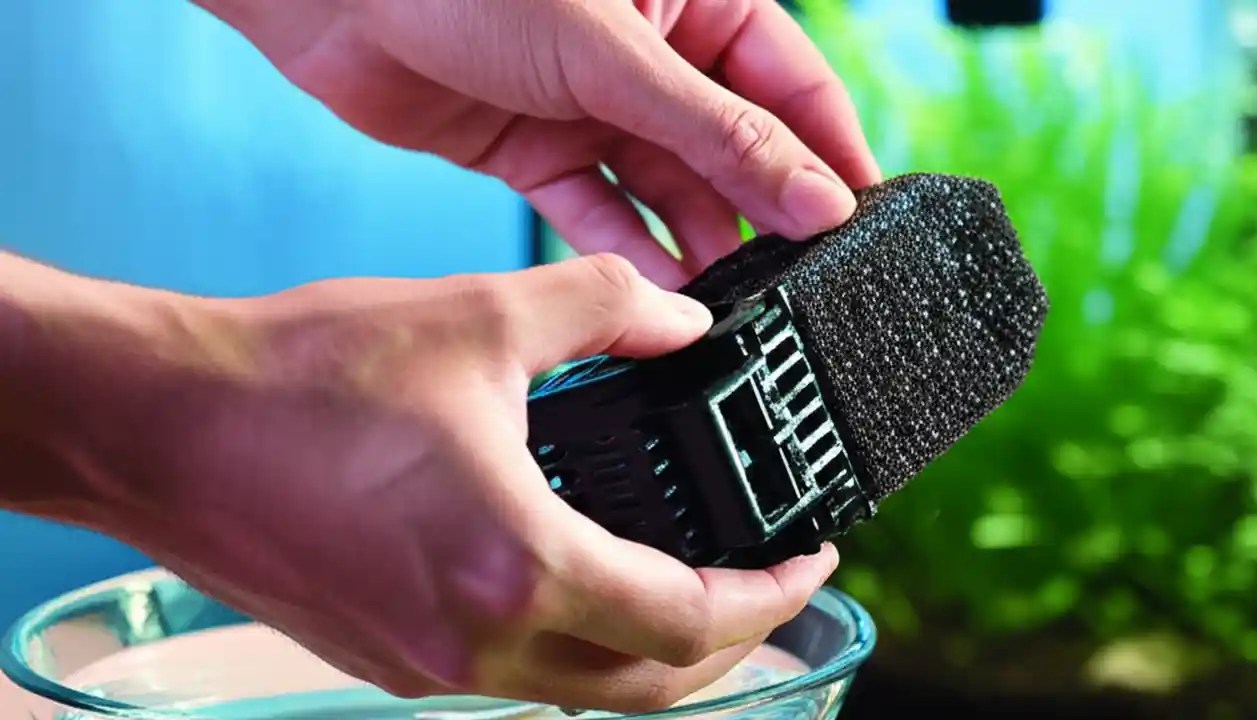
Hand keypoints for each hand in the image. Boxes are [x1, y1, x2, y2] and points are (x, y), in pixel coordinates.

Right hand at [69, 254, 836, 711]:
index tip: (812, 561)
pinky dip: (576, 642)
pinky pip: (516, 673)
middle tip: (770, 586)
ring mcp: (428, 663)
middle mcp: (476, 642)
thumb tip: (680, 320)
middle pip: (650, 686)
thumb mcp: (481, 316)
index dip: (772, 598)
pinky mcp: (386, 657)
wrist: (162, 425)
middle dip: (730, 645)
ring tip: (692, 583)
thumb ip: (606, 308)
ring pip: (585, 690)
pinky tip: (580, 577)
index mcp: (516, 567)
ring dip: (653, 650)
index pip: (690, 622)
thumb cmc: (301, 379)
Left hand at [194, 0, 880, 288]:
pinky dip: (623, 252)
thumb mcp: (613, 53)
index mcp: (696, 1)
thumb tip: (816, 196)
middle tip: (790, 285)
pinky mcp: (538, 150)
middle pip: (732, 150)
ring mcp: (594, 107)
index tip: (861, 225)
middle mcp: (651, 56)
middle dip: (759, 216)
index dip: (828, 156)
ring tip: (728, 305)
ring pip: (667, 190)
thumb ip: (717, 132)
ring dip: (695, 245)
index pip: (792, 85)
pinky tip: (657, 294)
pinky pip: (597, 212)